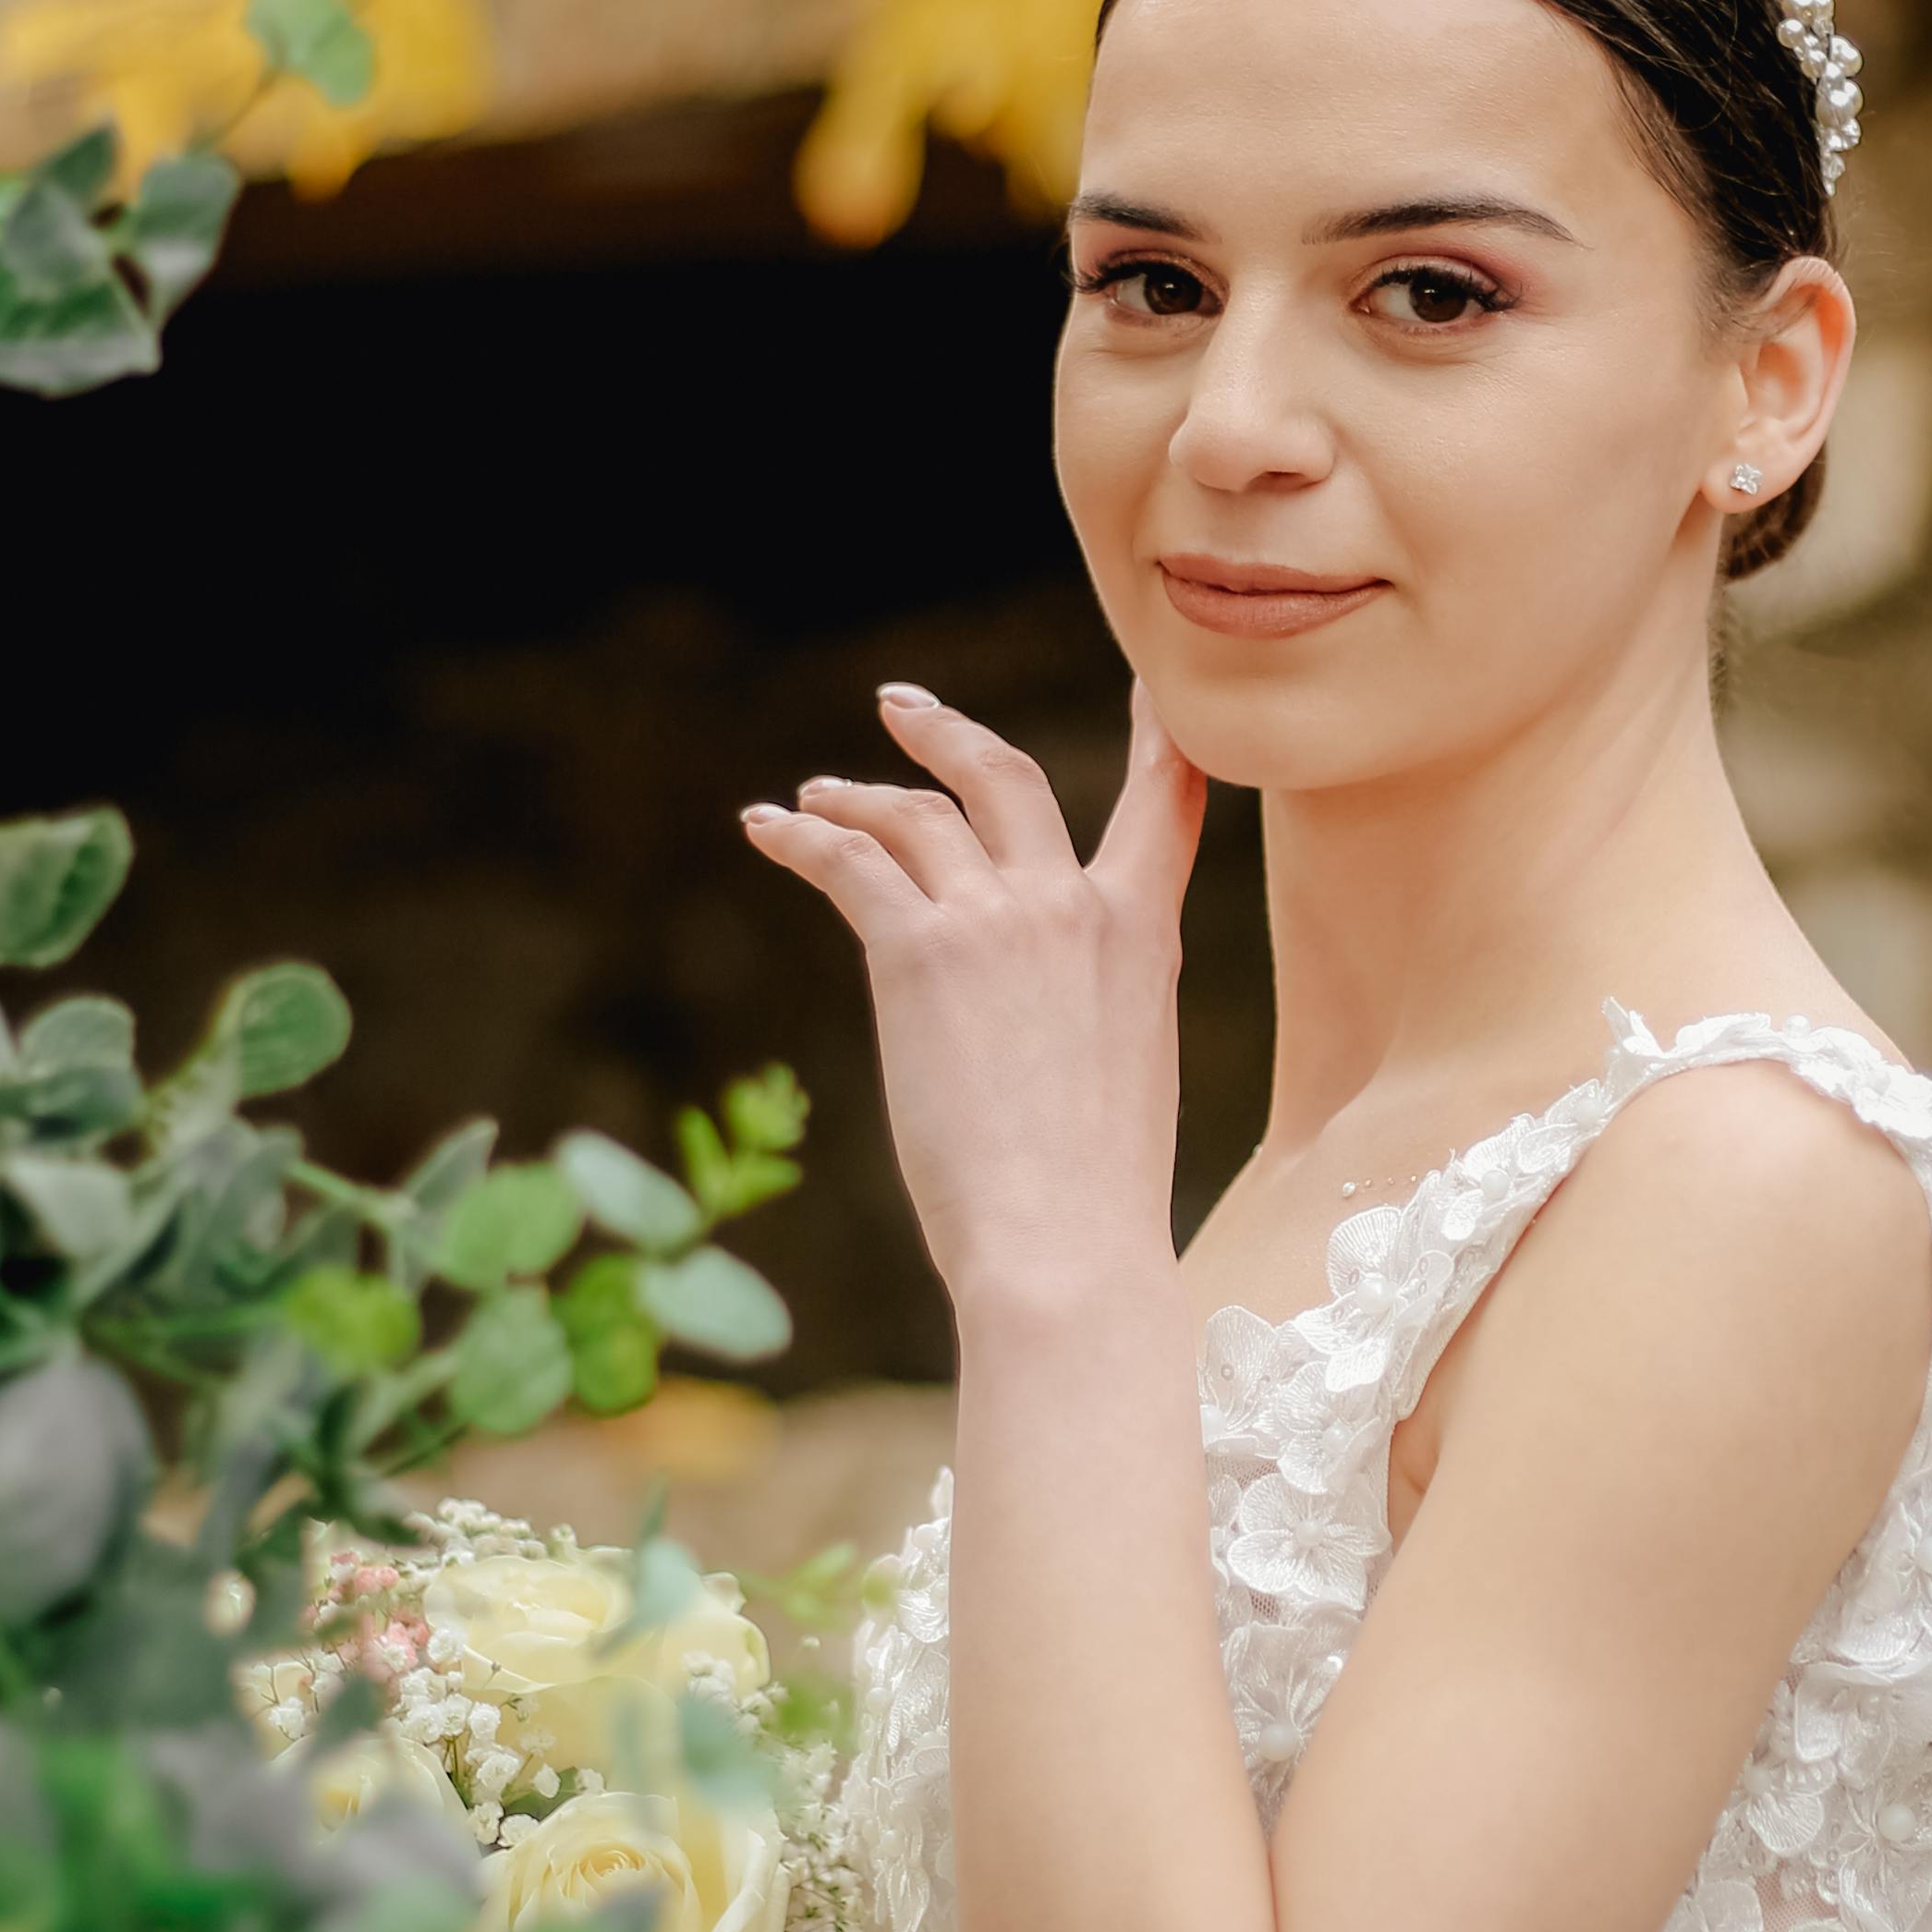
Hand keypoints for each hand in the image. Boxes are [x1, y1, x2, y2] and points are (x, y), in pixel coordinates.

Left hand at [744, 681, 1202, 1308]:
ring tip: (815, 797)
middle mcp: (1071, 904)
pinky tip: (769, 830)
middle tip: (903, 709)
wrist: (1063, 1243)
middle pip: (1005, 778)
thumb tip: (1042, 1015)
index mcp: (1143, 935)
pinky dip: (802, 837)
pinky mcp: (916, 950)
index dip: (1156, 738)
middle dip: (949, 735)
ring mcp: (994, 919)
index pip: (1162, 805)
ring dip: (858, 796)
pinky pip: (847, 862)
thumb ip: (1092, 1004)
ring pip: (915, 814)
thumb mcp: (1126, 1071)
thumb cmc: (1095, 1196)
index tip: (1153, 688)